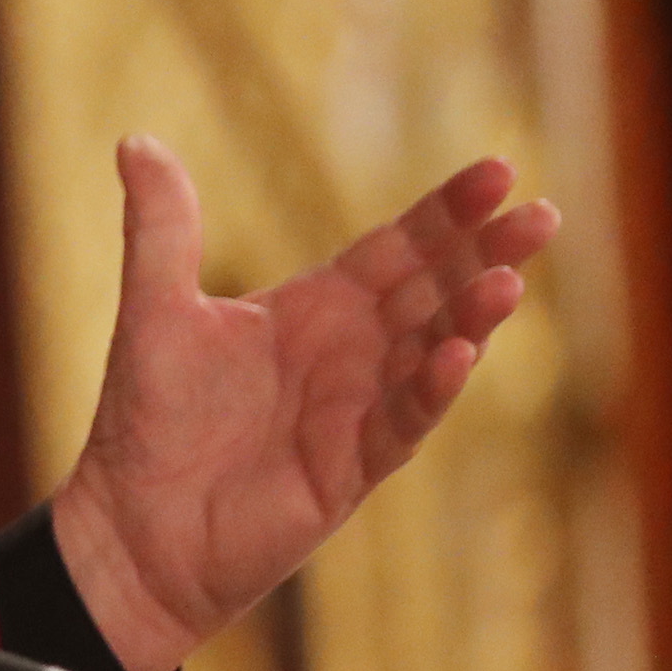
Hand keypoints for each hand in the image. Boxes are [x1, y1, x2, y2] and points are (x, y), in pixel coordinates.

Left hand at [50, 135, 557, 670]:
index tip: (498, 169)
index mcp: (314, 309)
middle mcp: (349, 355)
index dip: (446, 212)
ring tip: (507, 280)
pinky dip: (429, 390)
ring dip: (472, 319)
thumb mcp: (155, 311)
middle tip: (542, 215)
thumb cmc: (146, 421)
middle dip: (486, 253)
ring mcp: (358, 412)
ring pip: (434, 354)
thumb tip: (134, 141)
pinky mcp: (351, 470)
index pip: (398, 249)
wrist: (129, 528)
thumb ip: (160, 229)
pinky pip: (403, 423)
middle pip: (435, 292)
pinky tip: (455, 356)